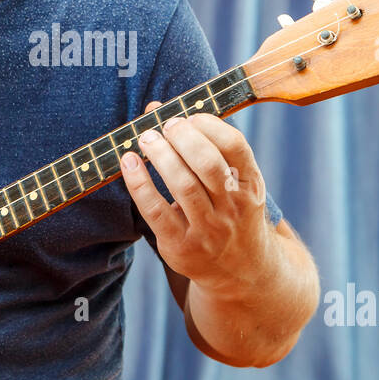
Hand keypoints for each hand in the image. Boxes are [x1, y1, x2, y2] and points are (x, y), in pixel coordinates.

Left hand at [119, 101, 272, 298]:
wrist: (241, 272)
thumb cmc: (231, 212)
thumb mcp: (234, 182)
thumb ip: (204, 146)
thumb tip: (156, 107)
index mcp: (250, 185)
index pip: (236, 147)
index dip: (210, 125)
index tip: (189, 116)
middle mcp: (233, 208)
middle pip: (207, 164)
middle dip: (182, 138)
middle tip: (164, 125)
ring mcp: (208, 230)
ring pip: (183, 186)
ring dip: (160, 155)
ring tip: (146, 138)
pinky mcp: (180, 246)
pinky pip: (156, 210)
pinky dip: (139, 183)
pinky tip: (128, 162)